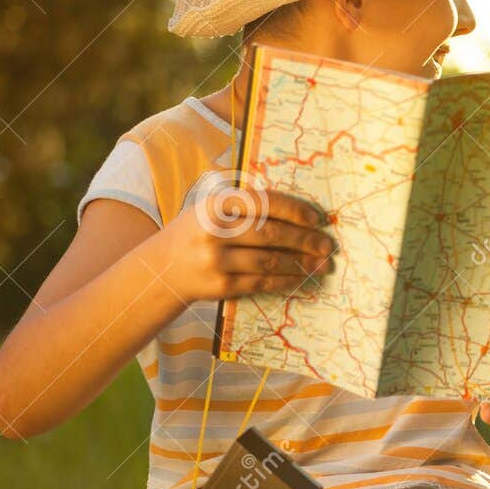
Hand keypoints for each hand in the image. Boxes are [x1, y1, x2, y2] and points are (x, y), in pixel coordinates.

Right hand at [156, 186, 334, 302]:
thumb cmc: (198, 233)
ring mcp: (216, 260)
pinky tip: (301, 277)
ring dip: (300, 263)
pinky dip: (285, 280)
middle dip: (304, 240)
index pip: (263, 202)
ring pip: (269, 260)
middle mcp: (213, 230)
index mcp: (215, 204)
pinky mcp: (221, 285)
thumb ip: (247, 208)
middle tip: (327, 245)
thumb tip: (300, 215)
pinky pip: (261, 282)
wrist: (162, 269)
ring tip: (321, 263)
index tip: (317, 219)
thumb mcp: (212, 210)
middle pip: (270, 234)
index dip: (294, 210)